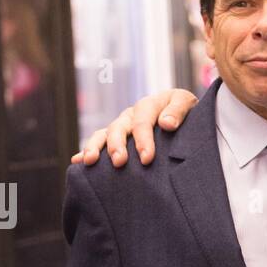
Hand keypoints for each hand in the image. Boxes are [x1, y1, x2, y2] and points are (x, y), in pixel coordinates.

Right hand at [70, 90, 197, 167]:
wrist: (185, 117)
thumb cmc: (188, 113)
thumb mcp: (187, 104)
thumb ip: (178, 111)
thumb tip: (166, 124)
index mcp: (149, 105)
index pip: (142, 122)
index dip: (144, 140)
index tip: (147, 158)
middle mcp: (132, 114)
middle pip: (119, 128)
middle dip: (117, 145)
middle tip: (119, 162)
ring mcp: (122, 126)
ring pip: (104, 134)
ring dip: (96, 147)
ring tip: (91, 161)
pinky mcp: (117, 137)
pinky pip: (99, 142)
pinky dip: (87, 150)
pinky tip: (78, 161)